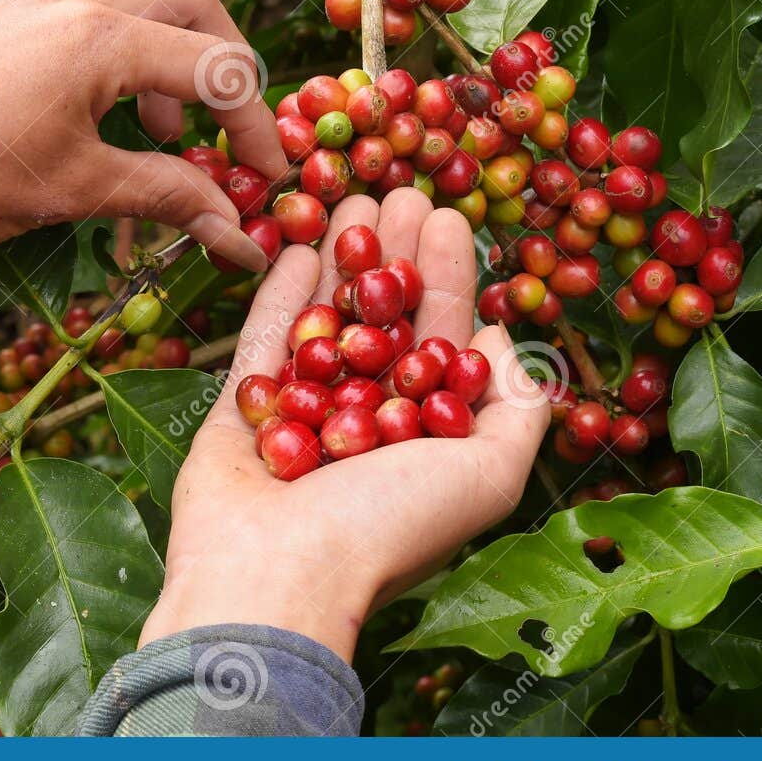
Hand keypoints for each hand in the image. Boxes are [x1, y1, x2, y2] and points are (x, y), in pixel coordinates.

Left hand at [0, 0, 284, 268]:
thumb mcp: (72, 191)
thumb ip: (167, 197)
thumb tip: (239, 233)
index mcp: (97, 35)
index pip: (215, 65)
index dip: (255, 126)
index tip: (267, 179)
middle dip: (222, 62)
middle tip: (224, 128)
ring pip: (134, 0)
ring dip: (166, 60)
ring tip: (156, 137)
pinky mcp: (1, 12)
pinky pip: (85, 14)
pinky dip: (116, 57)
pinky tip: (98, 118)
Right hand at [138, 188, 550, 662]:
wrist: (279, 571)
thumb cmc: (389, 527)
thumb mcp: (489, 474)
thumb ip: (517, 408)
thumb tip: (499, 339)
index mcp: (423, 435)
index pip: (441, 338)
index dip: (448, 276)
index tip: (451, 218)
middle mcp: (364, 419)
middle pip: (383, 318)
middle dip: (394, 254)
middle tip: (399, 189)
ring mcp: (302, 411)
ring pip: (324, 318)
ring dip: (338, 258)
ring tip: (348, 197)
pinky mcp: (244, 408)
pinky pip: (264, 338)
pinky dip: (280, 293)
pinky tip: (294, 245)